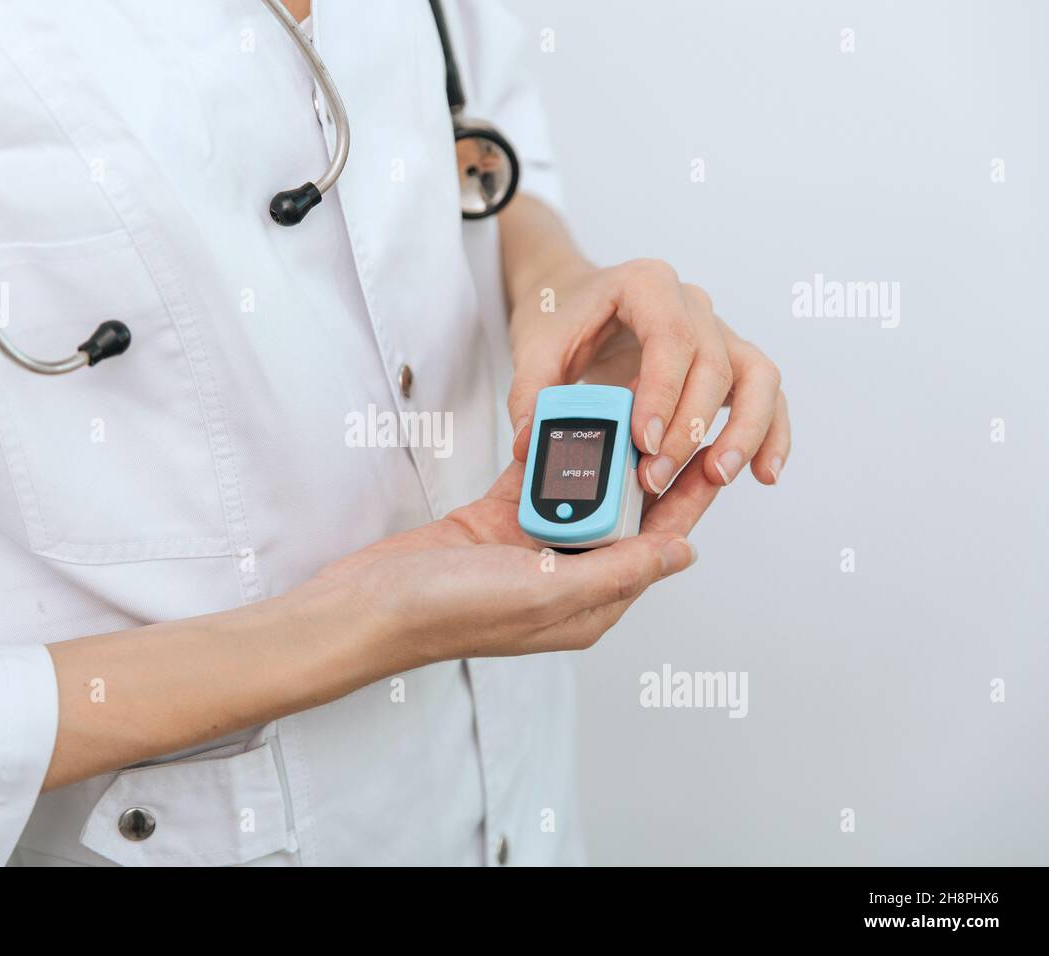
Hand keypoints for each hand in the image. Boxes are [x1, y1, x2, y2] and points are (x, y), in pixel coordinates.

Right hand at [297, 445, 720, 665]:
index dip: (686, 499)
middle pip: (623, 514)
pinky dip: (548, 451)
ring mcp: (529, 548)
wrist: (366, 606)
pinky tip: (566, 415)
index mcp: (589, 604)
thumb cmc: (448, 612)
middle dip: (646, 465)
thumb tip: (685, 552)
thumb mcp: (546, 594)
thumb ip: (617, 572)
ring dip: (598, 451)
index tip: (711, 449)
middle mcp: (567, 577)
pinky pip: (534, 479)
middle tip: (670, 411)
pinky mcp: (495, 522)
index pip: (655, 545)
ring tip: (626, 402)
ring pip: (580, 490)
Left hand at [507, 258, 790, 495]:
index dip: (664, 392)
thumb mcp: (533, 348)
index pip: (671, 337)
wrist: (571, 296)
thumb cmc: (558, 316)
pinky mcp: (728, 362)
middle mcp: (692, 303)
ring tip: (719, 477)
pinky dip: (770, 432)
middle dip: (689, 427)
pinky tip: (764, 473)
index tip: (644, 442)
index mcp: (647, 285)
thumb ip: (529, 394)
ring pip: (758, 376)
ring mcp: (717, 331)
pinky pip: (765, 395)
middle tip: (655, 476)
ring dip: (746, 431)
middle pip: (715, 363)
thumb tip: (530, 446)